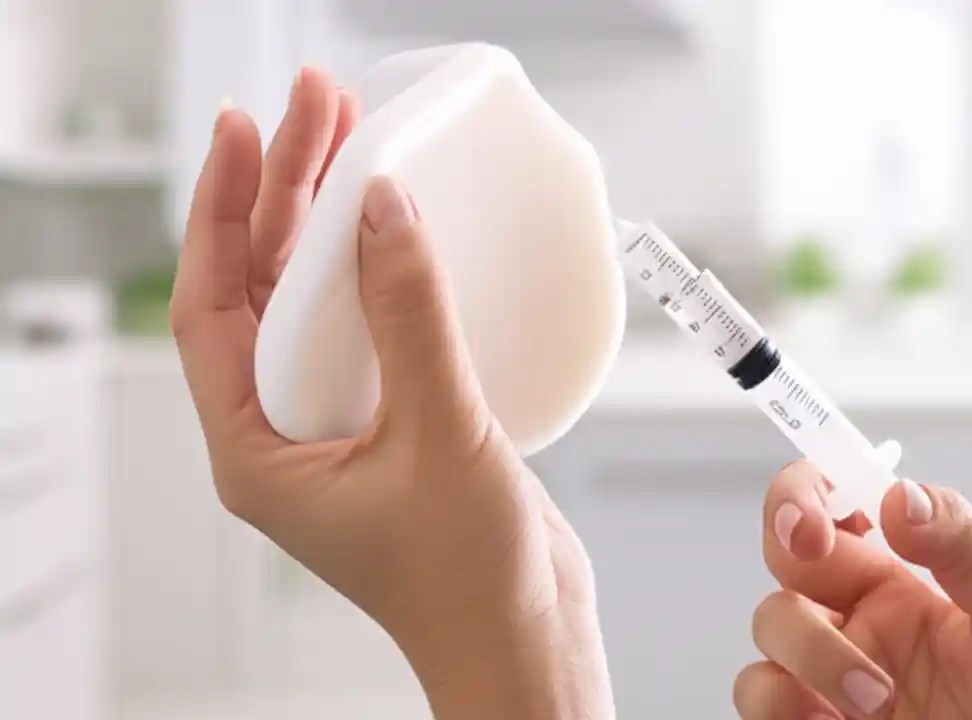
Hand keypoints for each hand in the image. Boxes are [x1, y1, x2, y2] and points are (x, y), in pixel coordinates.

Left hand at [172, 67, 612, 719]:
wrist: (527, 640)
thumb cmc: (467, 583)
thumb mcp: (438, 435)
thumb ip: (409, 318)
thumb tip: (383, 209)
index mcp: (256, 450)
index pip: (210, 308)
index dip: (221, 212)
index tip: (244, 136)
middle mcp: (286, 432)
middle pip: (264, 289)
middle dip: (287, 195)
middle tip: (320, 112)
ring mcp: (339, 426)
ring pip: (320, 303)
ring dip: (337, 225)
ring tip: (359, 142)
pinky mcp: (395, 422)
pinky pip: (373, 327)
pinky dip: (385, 271)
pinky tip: (408, 228)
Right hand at [734, 462, 971, 718]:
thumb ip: (966, 546)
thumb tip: (900, 496)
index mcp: (900, 584)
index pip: (836, 509)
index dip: (809, 489)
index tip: (818, 508)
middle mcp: (855, 625)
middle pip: (786, 553)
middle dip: (788, 534)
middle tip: (812, 545)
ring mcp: (826, 680)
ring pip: (769, 627)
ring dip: (813, 652)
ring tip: (879, 701)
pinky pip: (758, 699)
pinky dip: (784, 705)